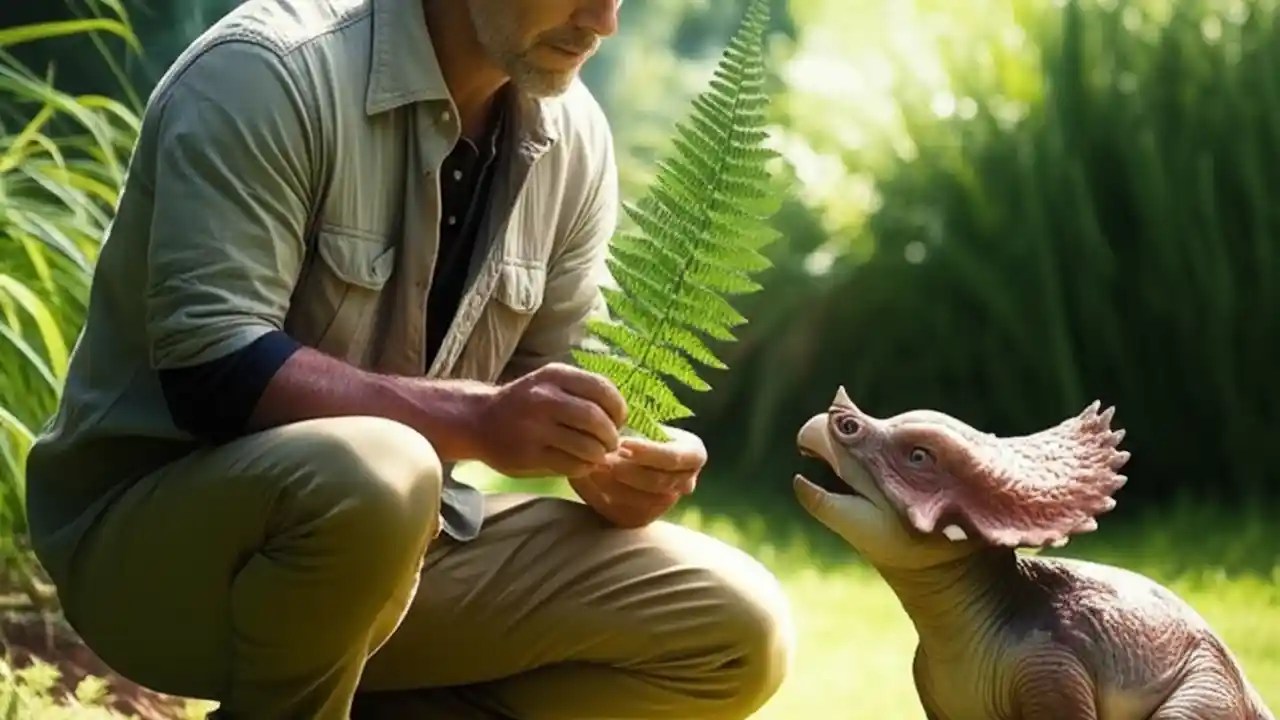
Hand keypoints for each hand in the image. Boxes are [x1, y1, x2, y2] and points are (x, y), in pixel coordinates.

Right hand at [473, 363, 626, 477]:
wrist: (479, 421)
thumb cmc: (525, 403)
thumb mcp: (550, 382)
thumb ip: (583, 392)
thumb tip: (621, 418)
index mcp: (554, 375)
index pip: (602, 389)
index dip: (618, 409)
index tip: (618, 420)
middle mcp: (544, 398)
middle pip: (596, 419)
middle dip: (611, 435)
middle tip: (610, 444)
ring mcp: (535, 428)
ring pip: (586, 445)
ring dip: (599, 454)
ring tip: (597, 455)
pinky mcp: (529, 455)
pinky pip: (570, 465)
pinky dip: (584, 467)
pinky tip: (581, 464)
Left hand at [569, 426, 706, 527]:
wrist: (623, 452)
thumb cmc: (634, 428)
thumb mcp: (640, 422)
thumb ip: (636, 428)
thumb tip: (618, 438)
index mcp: (694, 454)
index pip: (673, 458)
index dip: (648, 453)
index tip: (623, 443)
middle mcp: (686, 482)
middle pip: (656, 482)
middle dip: (626, 470)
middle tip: (601, 458)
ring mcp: (667, 503)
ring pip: (639, 501)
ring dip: (611, 484)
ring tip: (591, 466)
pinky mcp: (643, 518)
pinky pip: (624, 513)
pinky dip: (602, 497)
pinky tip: (586, 480)